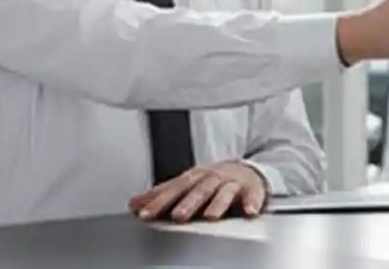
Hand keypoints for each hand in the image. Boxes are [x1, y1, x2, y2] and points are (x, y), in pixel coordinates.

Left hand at [129, 161, 266, 222]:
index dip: (159, 200)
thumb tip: (134, 203)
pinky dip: (252, 203)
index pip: (174, 188)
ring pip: (224, 191)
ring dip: (218, 203)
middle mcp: (212, 178)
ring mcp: (232, 182)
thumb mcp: (186, 184)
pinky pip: (253, 195)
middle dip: (188, 203)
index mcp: (194, 177)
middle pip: (199, 189)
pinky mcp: (252, 189)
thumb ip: (162, 194)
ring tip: (211, 216)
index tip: (145, 213)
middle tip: (178, 216)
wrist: (246, 171)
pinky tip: (249, 212)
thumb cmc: (212, 181)